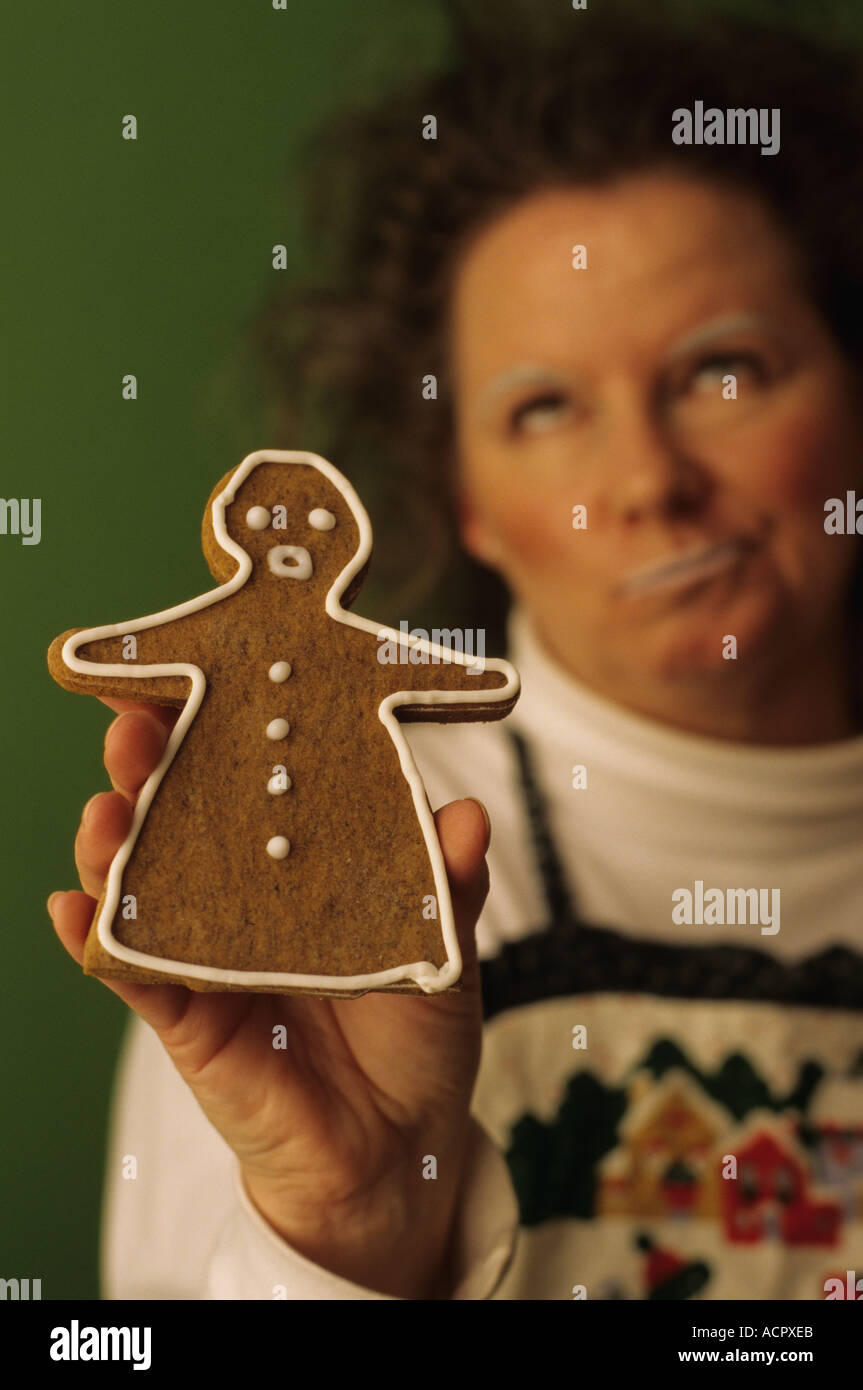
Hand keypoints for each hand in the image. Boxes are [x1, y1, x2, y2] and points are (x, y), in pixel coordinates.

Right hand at [48, 698, 490, 1298]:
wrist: (401, 1144)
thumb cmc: (418, 1031)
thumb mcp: (443, 947)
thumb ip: (447, 884)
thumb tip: (467, 817)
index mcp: (302, 868)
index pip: (253, 785)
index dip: (223, 734)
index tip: (204, 679)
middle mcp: (243, 901)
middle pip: (183, 821)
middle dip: (152, 771)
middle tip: (135, 730)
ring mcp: (206, 956)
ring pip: (143, 887)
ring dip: (113, 846)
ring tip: (105, 812)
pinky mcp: (186, 1020)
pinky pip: (132, 976)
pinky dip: (97, 942)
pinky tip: (74, 908)